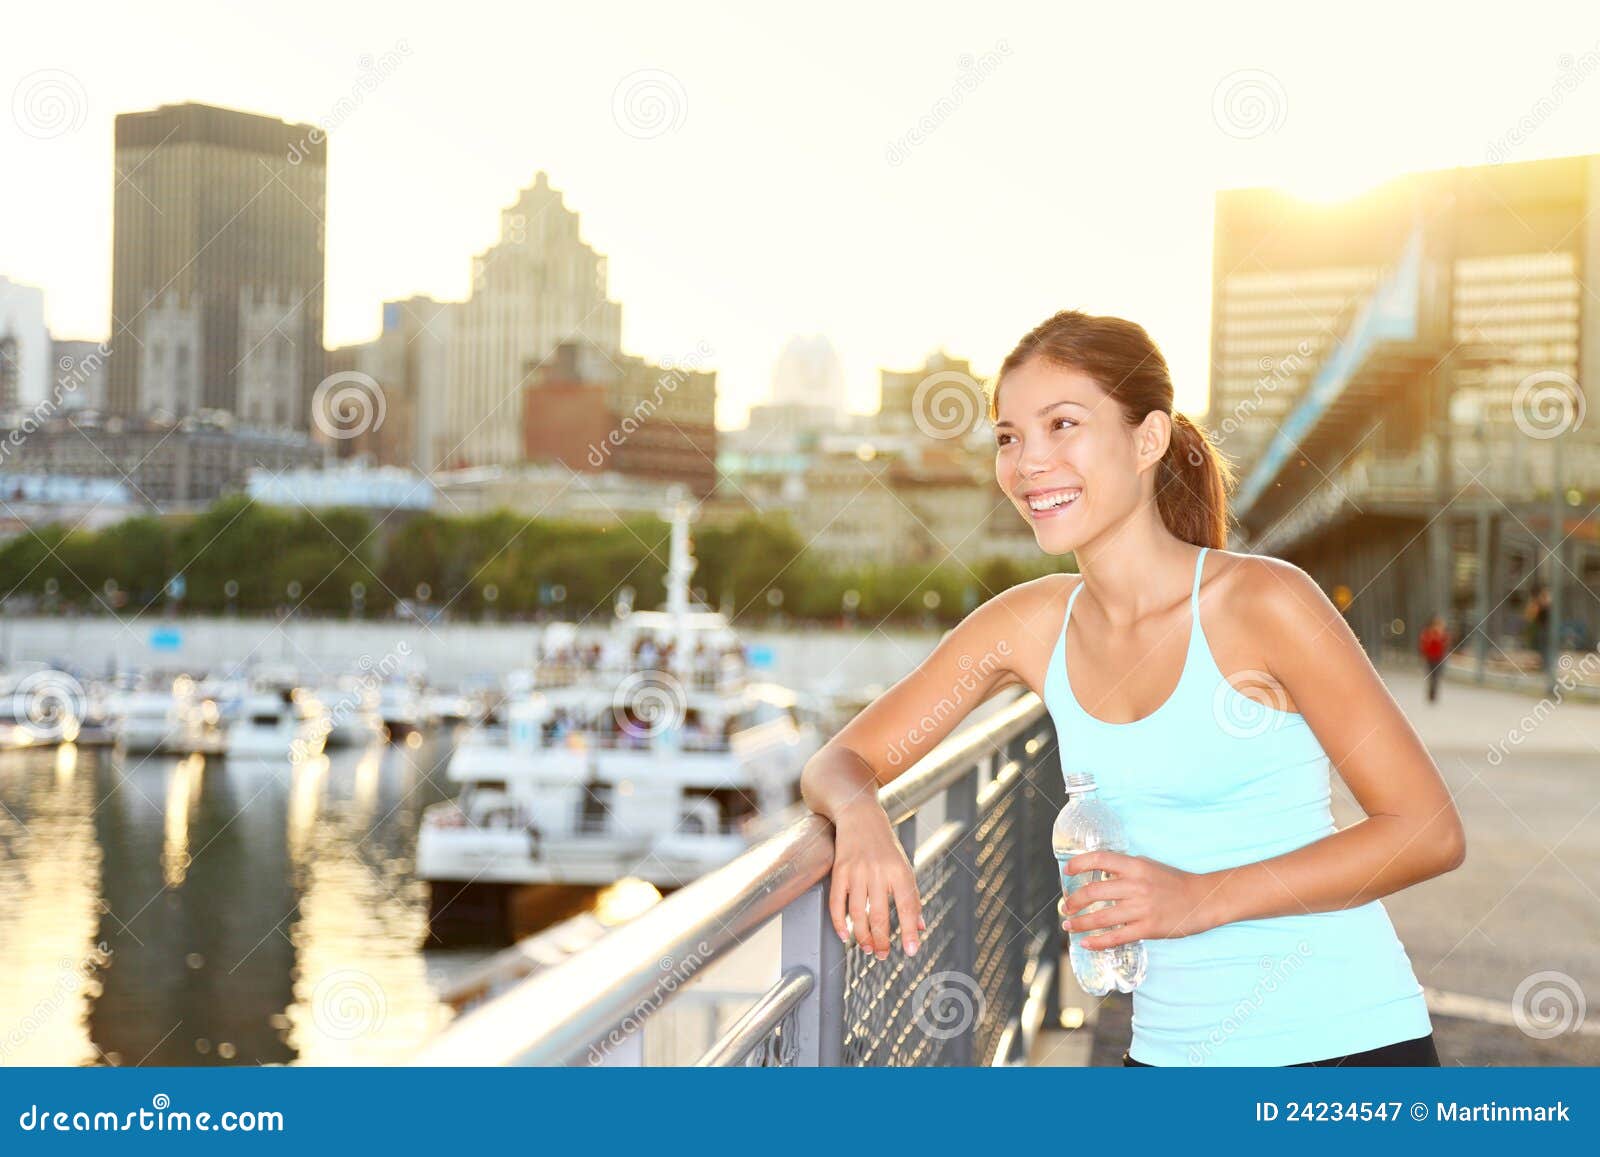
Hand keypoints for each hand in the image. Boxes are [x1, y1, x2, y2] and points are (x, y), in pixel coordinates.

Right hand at [827, 802, 923, 959]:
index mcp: (900, 870)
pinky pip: (837, 902)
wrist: (859, 814)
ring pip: (858, 913)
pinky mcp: (838, 870)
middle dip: (882, 941)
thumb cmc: (885, 845)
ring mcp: (856, 871)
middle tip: (883, 955)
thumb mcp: (904, 866)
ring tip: (868, 949)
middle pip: (879, 915)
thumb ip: (911, 897)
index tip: (911, 951)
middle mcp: (878, 871)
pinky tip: (845, 935)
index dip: (910, 931)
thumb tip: (919, 927)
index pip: (907, 906)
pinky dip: (839, 922)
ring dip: (862, 936)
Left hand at [1060, 851, 1218, 948]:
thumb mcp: (1148, 866)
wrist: (1203, 899)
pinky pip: (1116, 937)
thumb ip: (1125, 869)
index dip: (1079, 864)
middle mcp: (1136, 885)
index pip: (1100, 858)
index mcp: (1135, 866)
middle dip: (1073, 901)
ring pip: (1100, 917)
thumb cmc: (1174, 882)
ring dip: (1080, 923)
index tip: (1067, 871)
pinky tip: (1087, 944)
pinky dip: (1098, 942)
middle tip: (1065, 907)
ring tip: (1069, 926)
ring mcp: (1141, 908)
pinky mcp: (1148, 928)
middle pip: (1093, 891)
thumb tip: (1097, 872)